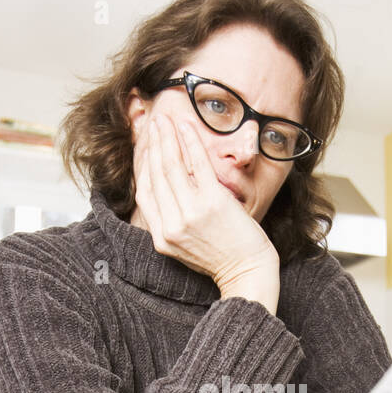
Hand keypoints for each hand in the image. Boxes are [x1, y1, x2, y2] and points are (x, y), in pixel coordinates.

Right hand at [133, 113, 279, 311]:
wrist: (248, 272)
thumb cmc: (223, 258)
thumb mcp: (186, 247)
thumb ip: (173, 223)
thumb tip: (167, 193)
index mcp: (162, 237)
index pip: (144, 193)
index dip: (143, 166)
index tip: (146, 146)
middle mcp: (172, 226)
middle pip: (155, 175)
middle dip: (152, 145)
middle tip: (153, 124)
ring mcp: (191, 214)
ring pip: (171, 167)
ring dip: (166, 138)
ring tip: (164, 120)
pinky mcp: (212, 202)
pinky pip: (197, 165)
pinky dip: (190, 142)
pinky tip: (185, 127)